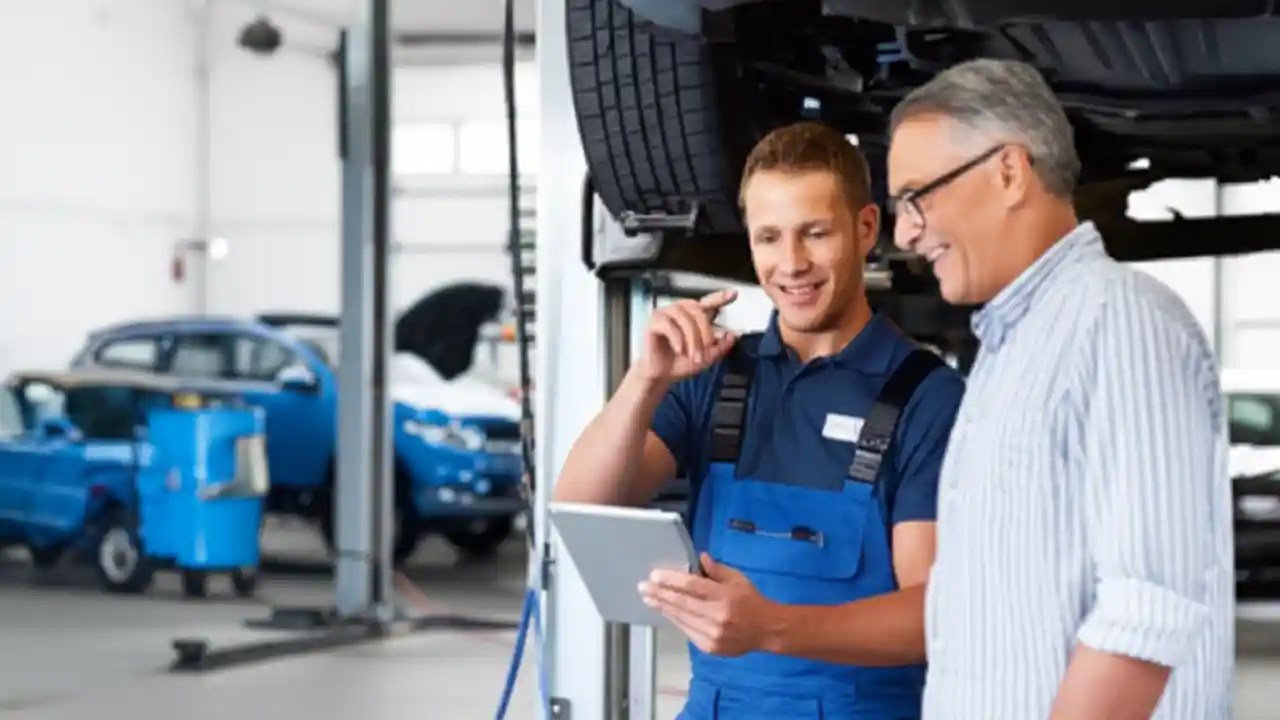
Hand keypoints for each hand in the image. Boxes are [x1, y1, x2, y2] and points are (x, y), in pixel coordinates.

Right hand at [637, 289, 738, 382]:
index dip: (720, 297)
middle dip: (705, 329)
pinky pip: (668, 324)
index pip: (708, 303)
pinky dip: (676, 338)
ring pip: (683, 317)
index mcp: (693, 317)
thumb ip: (720, 347)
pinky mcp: (653, 323)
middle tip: (708, 347)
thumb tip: (733, 335)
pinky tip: (679, 349)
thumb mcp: (706, 358)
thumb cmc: (679, 364)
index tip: (733, 294)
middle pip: (697, 308)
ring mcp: (665, 315)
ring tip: (693, 355)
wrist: (660, 377)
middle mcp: (679, 311)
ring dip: (692, 338)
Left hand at [638, 552, 776, 656]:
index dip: (671, 581)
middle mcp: (717, 616)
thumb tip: (699, 558)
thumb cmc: (751, 600)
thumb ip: (717, 570)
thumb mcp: (738, 579)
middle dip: (660, 594)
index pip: (692, 587)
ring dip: (663, 607)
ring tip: (648, 599)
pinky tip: (665, 611)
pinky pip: (686, 630)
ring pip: (681, 618)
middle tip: (642, 587)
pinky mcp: (709, 646)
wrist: (766, 630)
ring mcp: (712, 634)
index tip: (654, 576)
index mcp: (725, 596)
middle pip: (682, 603)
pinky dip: (674, 619)